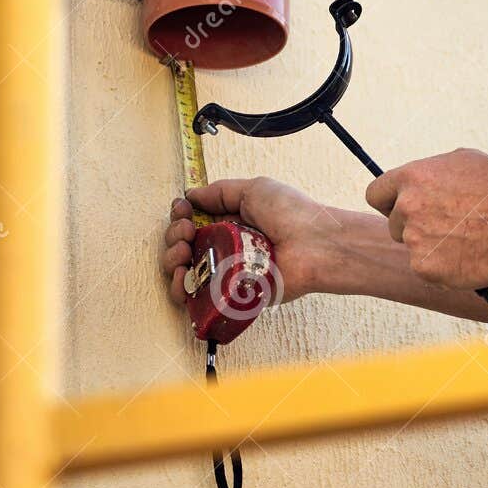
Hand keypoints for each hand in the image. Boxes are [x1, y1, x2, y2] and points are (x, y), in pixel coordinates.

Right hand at [162, 177, 333, 307]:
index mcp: (230, 223)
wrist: (315, 245)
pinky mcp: (230, 296)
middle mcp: (226, 248)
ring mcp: (226, 273)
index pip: (191, 222)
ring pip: (183, 272)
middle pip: (182, 246)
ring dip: (172, 259)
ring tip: (184, 250)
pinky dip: (179, 289)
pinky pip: (196, 298)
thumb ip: (220, 192)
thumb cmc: (292, 215)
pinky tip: (182, 276)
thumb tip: (191, 195)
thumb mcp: (254, 189)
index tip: (182, 211)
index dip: (180, 216)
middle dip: (174, 236)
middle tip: (186, 231)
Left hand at [364, 148, 487, 289]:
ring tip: (470, 242)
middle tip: (448, 231)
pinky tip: (472, 258)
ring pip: (416, 251)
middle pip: (394, 226)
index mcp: (412, 177)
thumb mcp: (464, 162)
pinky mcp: (426, 268)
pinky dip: (447, 271)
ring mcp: (415, 239)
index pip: (376, 194)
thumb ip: (433, 175)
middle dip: (416, 230)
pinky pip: (430, 272)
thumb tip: (422, 183)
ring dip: (435, 251)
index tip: (401, 211)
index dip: (389, 205)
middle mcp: (406, 207)